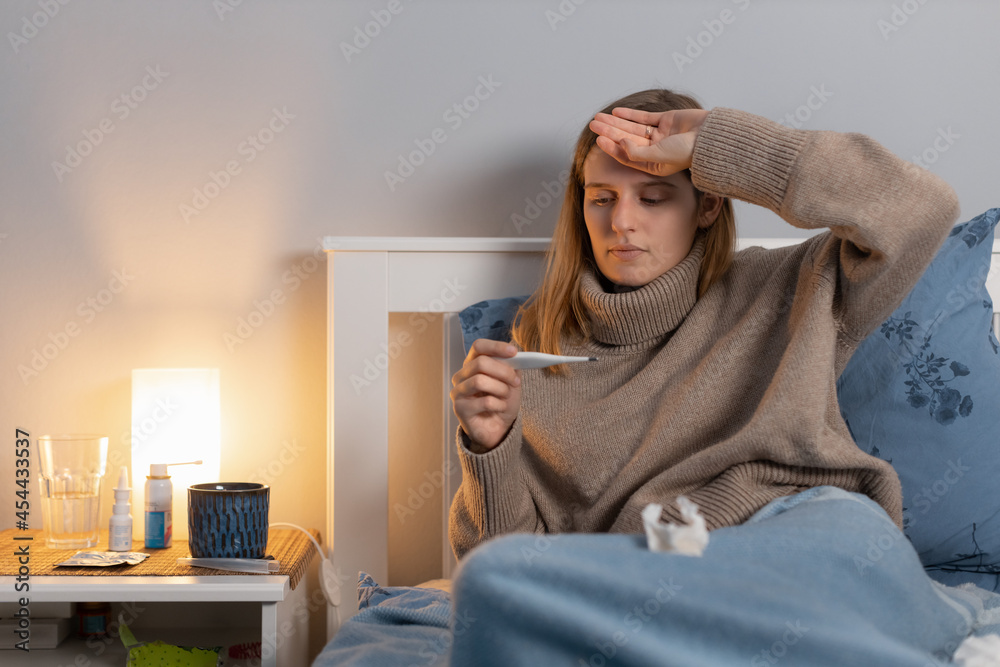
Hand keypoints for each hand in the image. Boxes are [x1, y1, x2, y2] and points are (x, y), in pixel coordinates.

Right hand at [450, 339, 521, 452]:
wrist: (498, 428)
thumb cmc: (502, 402)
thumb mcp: (510, 381)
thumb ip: (511, 366)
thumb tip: (513, 354)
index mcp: (472, 364)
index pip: (478, 346)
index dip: (496, 346)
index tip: (514, 352)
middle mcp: (461, 376)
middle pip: (480, 363)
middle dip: (503, 371)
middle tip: (516, 381)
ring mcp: (458, 392)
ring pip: (480, 381)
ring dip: (500, 389)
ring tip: (506, 396)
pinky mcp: (460, 409)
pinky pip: (484, 402)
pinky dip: (499, 405)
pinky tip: (500, 408)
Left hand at [589, 107, 709, 177]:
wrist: (712, 137)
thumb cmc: (688, 152)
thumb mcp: (659, 157)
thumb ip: (638, 153)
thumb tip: (620, 144)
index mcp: (653, 164)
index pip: (626, 155)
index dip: (611, 147)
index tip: (598, 139)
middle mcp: (655, 150)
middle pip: (626, 139)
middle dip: (609, 131)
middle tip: (593, 124)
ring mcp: (660, 135)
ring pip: (632, 128)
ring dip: (615, 122)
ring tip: (599, 117)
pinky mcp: (666, 121)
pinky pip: (644, 117)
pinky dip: (630, 114)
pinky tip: (616, 112)